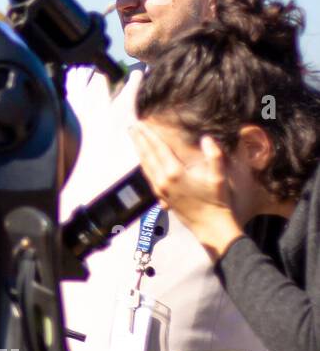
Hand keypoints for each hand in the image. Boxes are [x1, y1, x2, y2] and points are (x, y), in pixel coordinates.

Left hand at [129, 123, 243, 257]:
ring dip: (140, 151)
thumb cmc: (216, 201)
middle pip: (147, 155)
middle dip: (139, 140)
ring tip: (135, 139)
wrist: (210, 226)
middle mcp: (163, 180)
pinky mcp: (160, 196)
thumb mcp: (219, 177)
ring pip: (145, 166)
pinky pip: (148, 176)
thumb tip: (206, 138)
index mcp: (175, 173)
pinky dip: (144, 164)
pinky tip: (143, 160)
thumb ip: (214, 155)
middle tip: (132, 127)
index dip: (149, 135)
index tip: (141, 124)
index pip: (158, 149)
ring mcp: (160, 189)